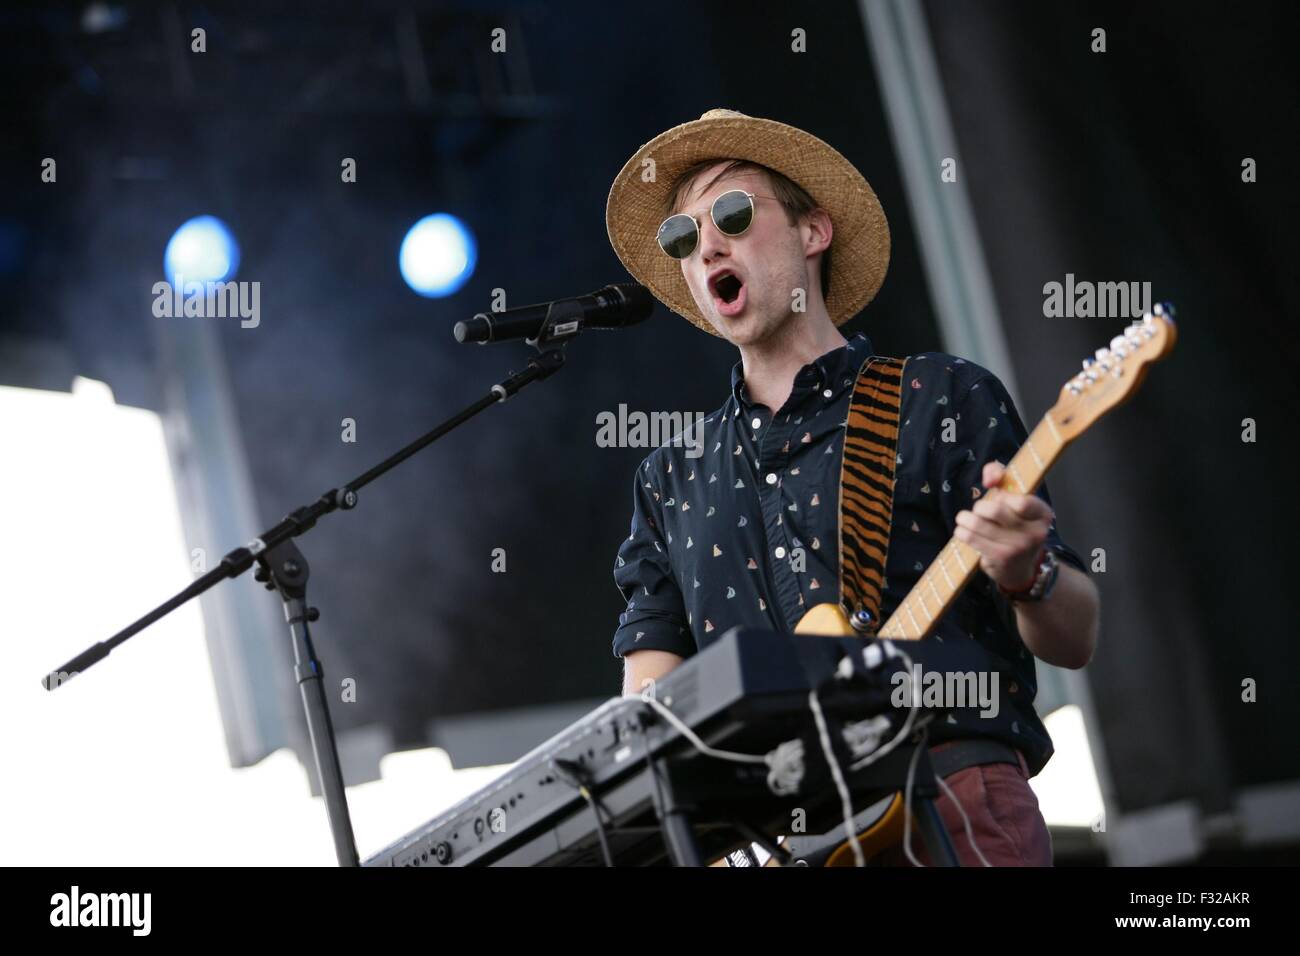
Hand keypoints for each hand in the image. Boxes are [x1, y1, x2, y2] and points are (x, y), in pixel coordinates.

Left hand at [952, 461, 1052, 590]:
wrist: (1020, 568)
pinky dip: (962, 531)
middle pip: (995, 509)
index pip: (1022, 501)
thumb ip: (1001, 475)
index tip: (995, 496)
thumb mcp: (1015, 499)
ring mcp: (1018, 547)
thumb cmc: (1014, 526)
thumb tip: (990, 478)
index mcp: (1042, 514)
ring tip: (964, 519)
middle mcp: (1035, 532)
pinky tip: (963, 531)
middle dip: (980, 507)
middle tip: (978, 511)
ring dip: (965, 518)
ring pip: (979, 523)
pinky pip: (971, 538)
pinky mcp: (1000, 558)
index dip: (1002, 495)